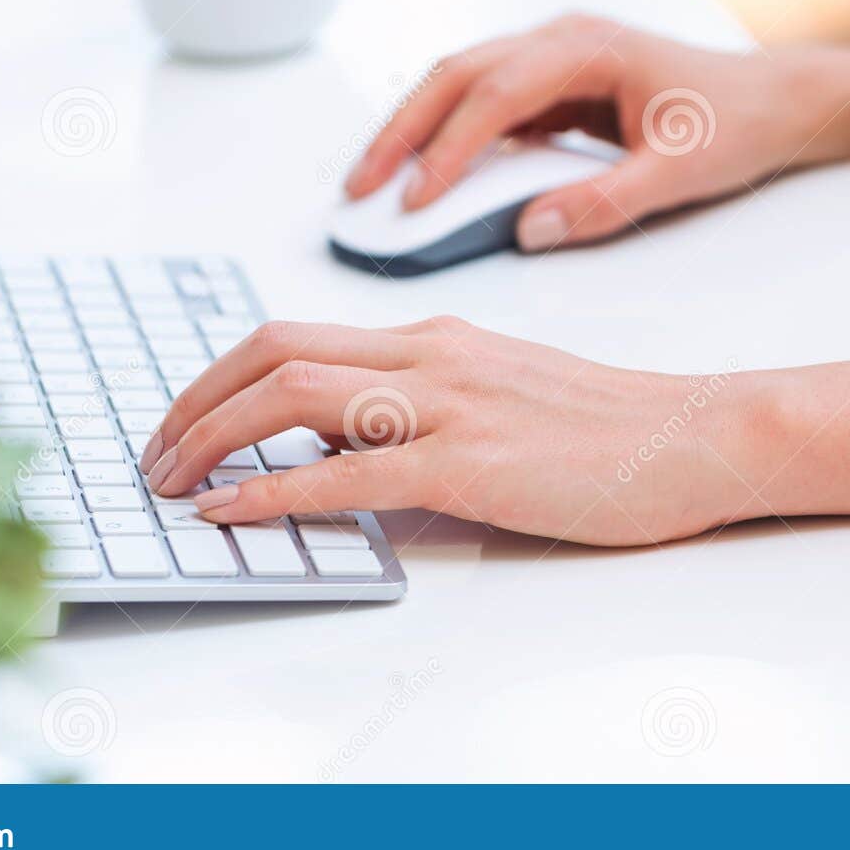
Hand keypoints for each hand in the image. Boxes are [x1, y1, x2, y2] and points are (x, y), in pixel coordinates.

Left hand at [139, 317, 766, 545]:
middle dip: (193, 403)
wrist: (694, 435)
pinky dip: (272, 493)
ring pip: (294, 398)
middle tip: (155, 456)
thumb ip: (422, 407)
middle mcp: (429, 356)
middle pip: (272, 353)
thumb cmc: (609, 425)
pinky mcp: (471, 465)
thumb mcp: (501, 394)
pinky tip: (230, 513)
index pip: (295, 337)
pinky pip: (347, 474)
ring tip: (171, 483)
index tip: (185, 423)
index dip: (219, 378)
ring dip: (211, 439)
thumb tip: (339, 446)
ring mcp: (449, 406)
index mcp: (434, 339)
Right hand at [345, 14, 849, 250]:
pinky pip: (488, 102)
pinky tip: (430, 177)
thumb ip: (604, 203)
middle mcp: (563, 39)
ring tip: (375, 183)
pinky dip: (451, 136)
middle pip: (456, 74)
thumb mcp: (680, 172)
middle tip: (358, 188)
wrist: (779, 100)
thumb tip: (529, 230)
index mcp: (589, 48)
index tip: (414, 200)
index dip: (447, 148)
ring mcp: (558, 55)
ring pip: (462, 82)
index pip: (495, 93)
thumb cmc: (738, 123)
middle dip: (402, 130)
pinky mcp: (559, 82)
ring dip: (416, 129)